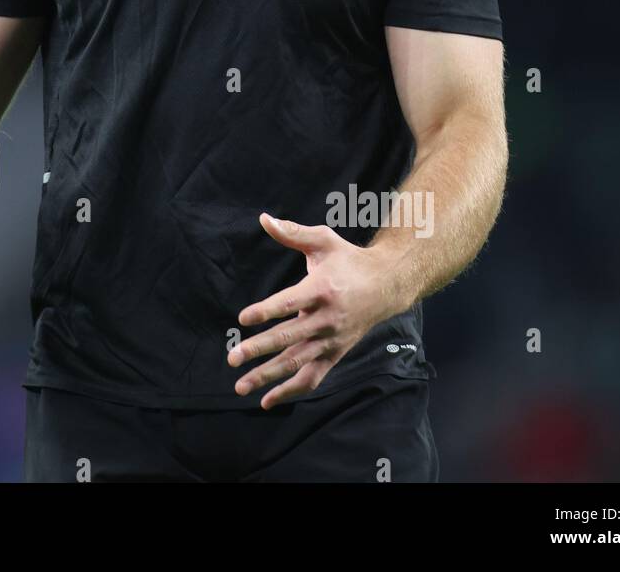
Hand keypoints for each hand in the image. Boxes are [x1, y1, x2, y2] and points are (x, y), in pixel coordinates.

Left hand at [228, 214, 403, 407]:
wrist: (387, 285)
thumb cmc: (349, 260)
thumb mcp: (323, 241)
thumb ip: (292, 233)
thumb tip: (264, 219)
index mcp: (321, 289)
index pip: (290, 303)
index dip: (266, 311)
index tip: (242, 319)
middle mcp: (327, 319)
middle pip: (289, 338)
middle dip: (258, 349)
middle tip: (232, 357)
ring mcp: (331, 340)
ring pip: (298, 364)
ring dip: (268, 376)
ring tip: (240, 385)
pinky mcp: (335, 355)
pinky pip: (312, 378)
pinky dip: (291, 392)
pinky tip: (267, 400)